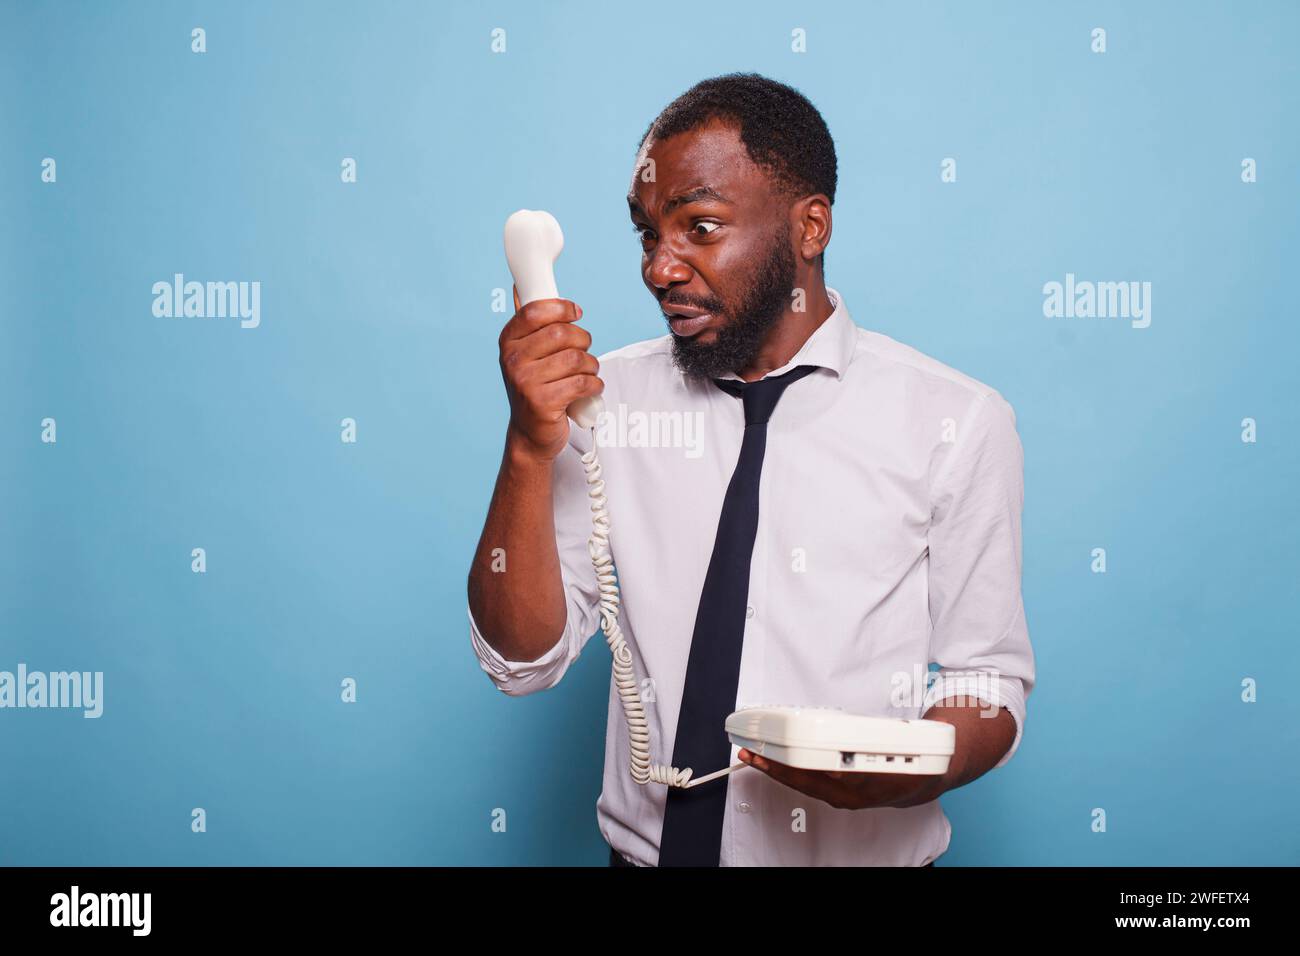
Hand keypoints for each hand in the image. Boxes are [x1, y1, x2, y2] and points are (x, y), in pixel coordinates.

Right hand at [499, 285, 603, 461]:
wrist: (531, 433)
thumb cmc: (535, 387)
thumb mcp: (526, 354)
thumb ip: (529, 323)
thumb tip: (520, 285)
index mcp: (508, 342)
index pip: (535, 311)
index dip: (561, 308)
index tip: (576, 312)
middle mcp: (512, 360)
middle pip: (562, 333)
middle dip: (583, 340)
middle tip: (584, 351)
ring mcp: (525, 383)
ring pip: (576, 359)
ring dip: (591, 365)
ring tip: (587, 372)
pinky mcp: (543, 403)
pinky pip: (583, 383)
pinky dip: (594, 385)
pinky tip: (590, 389)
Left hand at [737, 749, 948, 809]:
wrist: (921, 785)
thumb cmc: (910, 758)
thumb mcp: (908, 743)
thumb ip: (891, 736)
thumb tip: (872, 725)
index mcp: (870, 779)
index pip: (832, 774)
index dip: (804, 764)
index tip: (779, 752)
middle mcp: (853, 793)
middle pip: (808, 781)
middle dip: (778, 767)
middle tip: (754, 754)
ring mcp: (844, 798)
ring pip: (804, 785)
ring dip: (776, 771)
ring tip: (752, 757)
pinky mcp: (837, 797)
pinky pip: (806, 787)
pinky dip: (786, 776)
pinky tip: (770, 765)